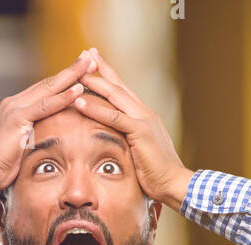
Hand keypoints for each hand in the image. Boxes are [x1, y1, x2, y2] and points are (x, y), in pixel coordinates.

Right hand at [0, 53, 96, 195]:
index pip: (43, 91)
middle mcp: (12, 103)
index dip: (63, 80)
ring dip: (71, 75)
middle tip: (90, 57)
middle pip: (47, 83)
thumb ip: (31, 139)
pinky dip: (63, 97)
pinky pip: (45, 106)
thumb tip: (45, 143)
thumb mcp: (18, 149)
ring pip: (48, 88)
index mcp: (13, 109)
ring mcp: (14, 108)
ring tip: (91, 64)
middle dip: (70, 70)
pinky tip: (79, 89)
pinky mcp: (16, 119)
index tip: (81, 71)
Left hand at [75, 47, 193, 210]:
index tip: (94, 59)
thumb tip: (114, 140)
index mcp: (145, 116)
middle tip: (83, 54)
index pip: (124, 90)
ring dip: (94, 83)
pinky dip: (95, 109)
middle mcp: (144, 113)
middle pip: (118, 86)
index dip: (109, 74)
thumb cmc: (157, 174)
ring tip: (75, 74)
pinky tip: (79, 102)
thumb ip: (128, 140)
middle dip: (100, 69)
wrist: (174, 184)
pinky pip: (114, 117)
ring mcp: (144, 120)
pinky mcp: (140, 132)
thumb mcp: (140, 151)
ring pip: (114, 96)